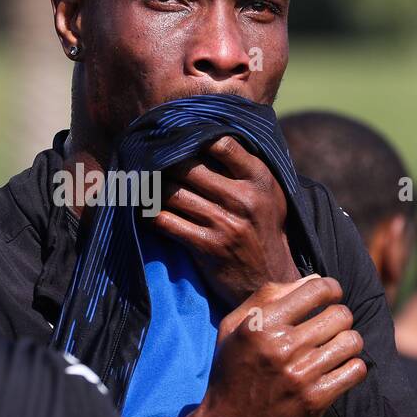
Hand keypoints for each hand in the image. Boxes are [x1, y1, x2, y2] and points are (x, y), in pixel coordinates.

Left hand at [152, 136, 298, 307]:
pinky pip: (166, 221)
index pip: (223, 144)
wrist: (269, 279)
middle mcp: (243, 198)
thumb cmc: (265, 229)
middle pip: (189, 166)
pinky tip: (146, 211)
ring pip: (173, 193)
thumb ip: (247, 168)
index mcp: (259, 179)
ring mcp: (224, 223)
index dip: (195, 137)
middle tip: (149, 159)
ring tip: (145, 184)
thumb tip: (211, 136)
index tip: (178, 138)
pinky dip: (151, 214)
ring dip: (154, 188)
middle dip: (166, 162)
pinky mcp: (206, 246)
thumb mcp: (270, 194)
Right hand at [162, 275, 367, 416]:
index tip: (330, 296)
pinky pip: (355, 370)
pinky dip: (351, 367)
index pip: (316, 288)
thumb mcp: (233, 328)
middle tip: (330, 327)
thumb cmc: (231, 373)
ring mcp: (301, 374)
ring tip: (334, 348)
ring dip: (347, 342)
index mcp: (261, 325)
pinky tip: (337, 370)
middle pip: (341, 314)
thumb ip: (266, 297)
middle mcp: (282, 346)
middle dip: (340, 317)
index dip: (331, 288)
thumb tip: (313, 278)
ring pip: (352, 341)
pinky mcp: (316, 400)